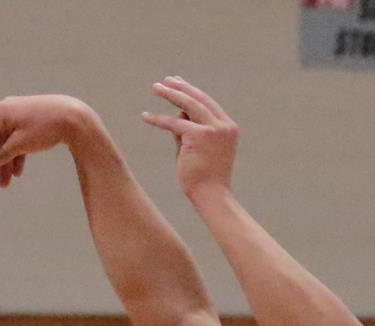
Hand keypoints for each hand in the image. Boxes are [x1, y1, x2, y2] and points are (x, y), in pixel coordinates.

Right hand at [0, 94, 97, 187]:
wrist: (74, 116)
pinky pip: (17, 141)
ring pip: (5, 144)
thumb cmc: (46, 128)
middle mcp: (4, 113)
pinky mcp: (27, 122)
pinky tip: (17, 173)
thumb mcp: (21, 144)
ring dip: (4, 165)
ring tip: (4, 185)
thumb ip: (3, 154)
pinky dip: (16, 157)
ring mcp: (16, 116)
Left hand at [141, 76, 238, 199]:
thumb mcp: (199, 150)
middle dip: (181, 87)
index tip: (178, 84)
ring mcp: (213, 129)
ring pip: (188, 105)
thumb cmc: (205, 179)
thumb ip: (189, 132)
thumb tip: (176, 116)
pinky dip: (158, 119)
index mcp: (229, 128)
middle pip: (200, 99)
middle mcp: (224, 126)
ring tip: (155, 88)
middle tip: (166, 80)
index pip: (208, 104)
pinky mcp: (198, 135)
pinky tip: (145, 116)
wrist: (211, 196)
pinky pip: (174, 123)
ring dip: (170, 94)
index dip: (192, 92)